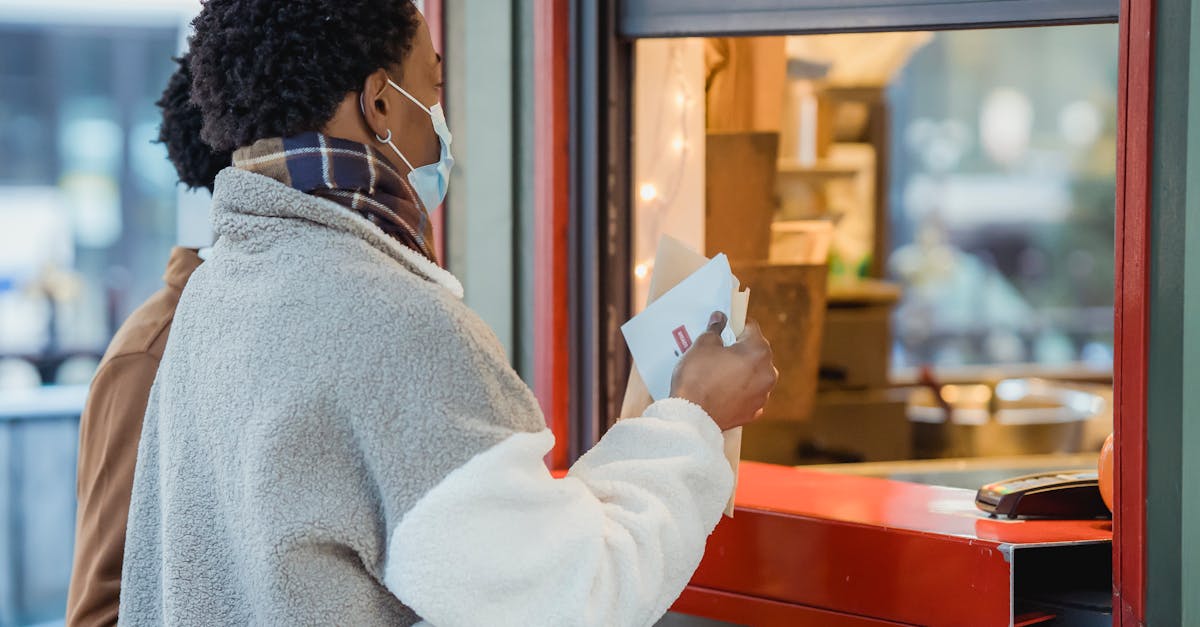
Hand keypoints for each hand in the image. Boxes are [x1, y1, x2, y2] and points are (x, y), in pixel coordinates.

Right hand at [670, 311, 777, 430]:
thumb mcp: (702, 345)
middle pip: (757, 351)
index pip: (751, 327)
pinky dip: (741, 389)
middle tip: (720, 351)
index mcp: (758, 351)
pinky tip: (724, 389)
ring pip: (756, 373)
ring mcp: (763, 394)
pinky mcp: (754, 410)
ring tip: (721, 373)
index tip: (726, 328)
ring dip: (743, 370)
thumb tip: (719, 319)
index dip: (736, 325)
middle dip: (741, 348)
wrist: (692, 416)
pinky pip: (751, 393)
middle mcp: (767, 372)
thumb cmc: (697, 378)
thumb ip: (715, 329)